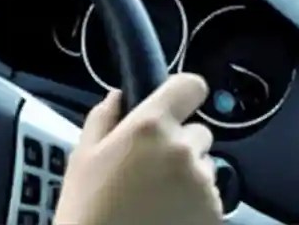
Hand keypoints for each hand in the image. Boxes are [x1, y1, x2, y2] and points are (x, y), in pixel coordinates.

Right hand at [54, 74, 221, 224]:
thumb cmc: (89, 211)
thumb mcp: (82, 158)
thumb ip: (103, 118)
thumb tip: (118, 97)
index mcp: (150, 128)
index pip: (190, 86)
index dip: (183, 94)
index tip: (174, 106)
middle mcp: (183, 150)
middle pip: (197, 132)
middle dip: (179, 145)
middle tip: (150, 169)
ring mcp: (203, 184)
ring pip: (204, 166)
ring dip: (188, 175)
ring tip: (156, 198)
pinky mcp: (216, 213)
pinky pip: (210, 196)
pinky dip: (195, 203)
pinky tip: (167, 215)